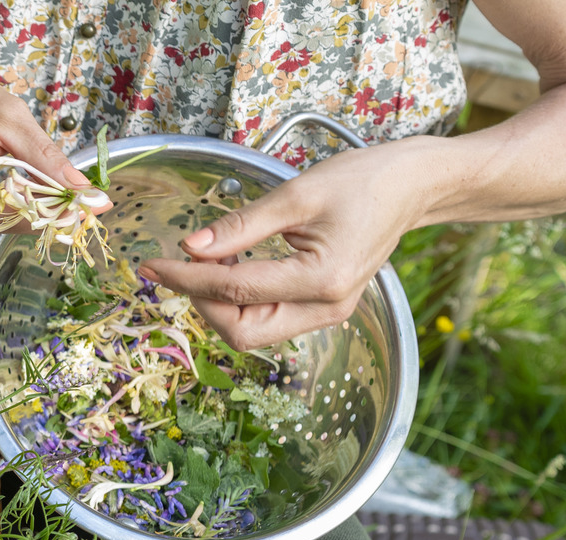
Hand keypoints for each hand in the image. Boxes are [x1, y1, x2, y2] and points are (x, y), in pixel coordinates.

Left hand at [138, 139, 430, 349]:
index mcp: (322, 279)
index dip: (187, 278)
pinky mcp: (325, 308)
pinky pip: (269, 320)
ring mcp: (329, 313)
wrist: (413, 186)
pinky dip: (240, 302)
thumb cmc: (363, 181)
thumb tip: (190, 247)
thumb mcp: (296, 194)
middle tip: (178, 267)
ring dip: (219, 305)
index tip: (153, 264)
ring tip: (201, 267)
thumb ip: (240, 226)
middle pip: (242, 331)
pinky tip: (227, 273)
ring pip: (253, 332)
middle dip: (202, 302)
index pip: (235, 290)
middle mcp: (327, 307)